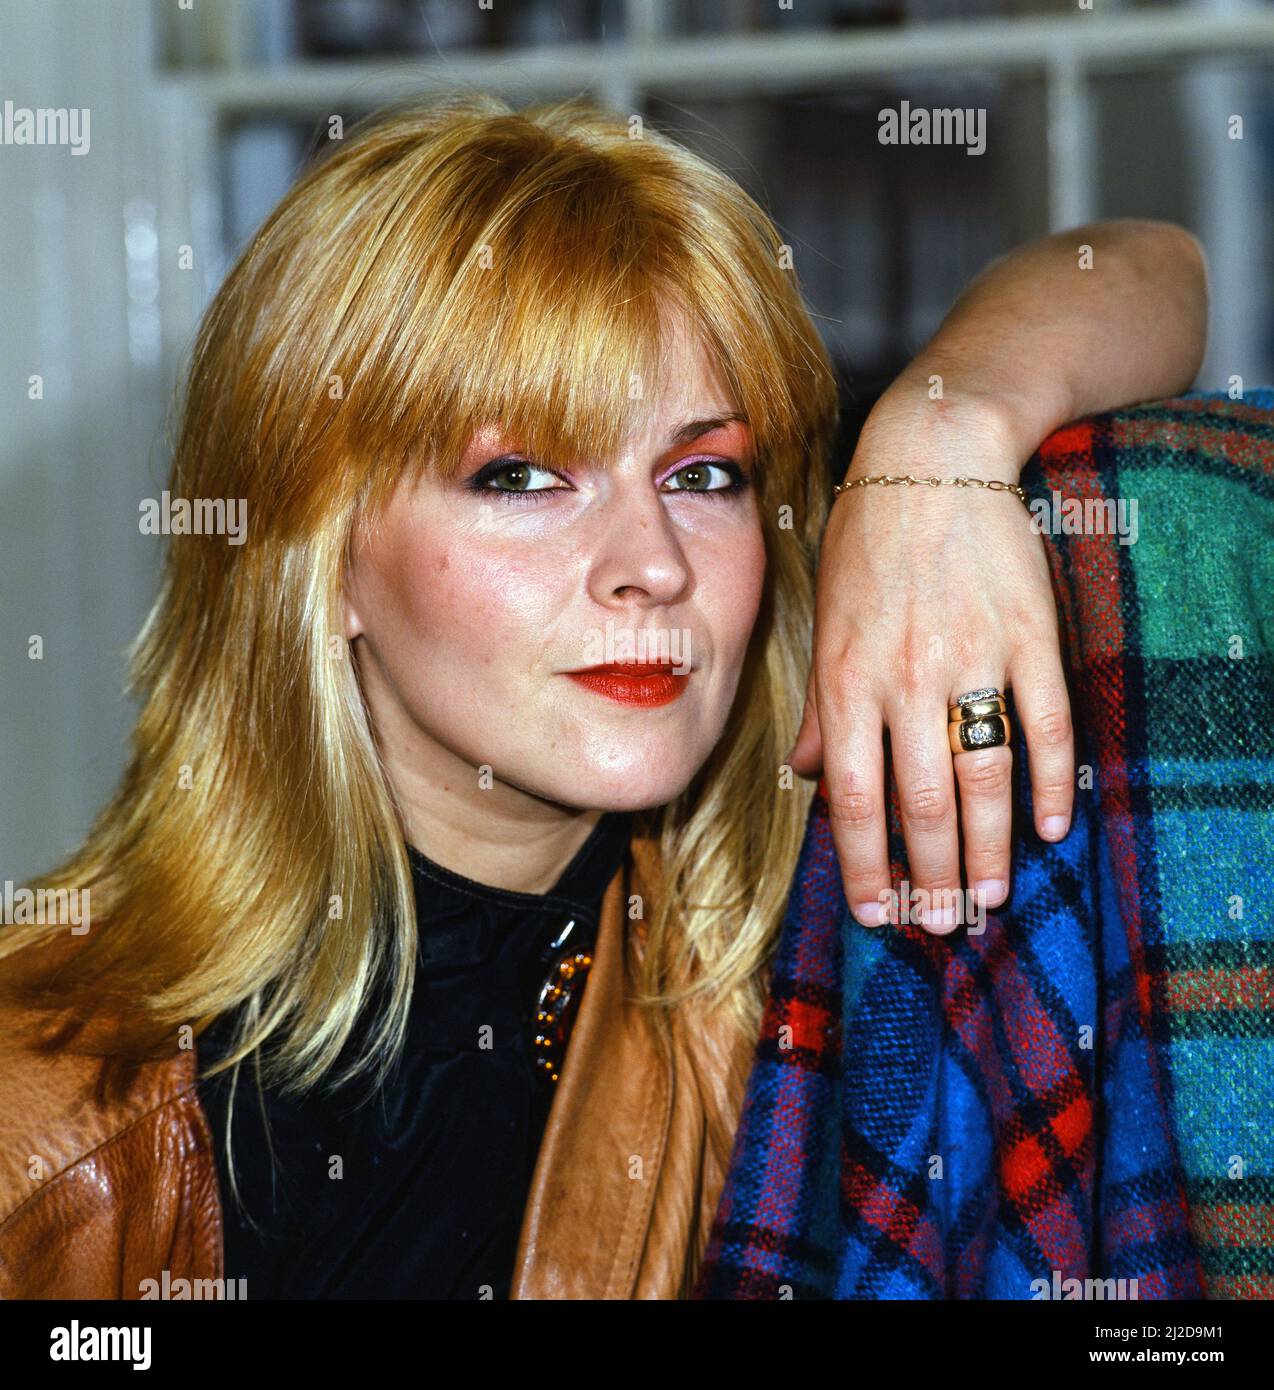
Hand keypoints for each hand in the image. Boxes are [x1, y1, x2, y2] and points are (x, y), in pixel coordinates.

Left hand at [787, 389, 1074, 932]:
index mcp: (848, 678)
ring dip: (990, 848)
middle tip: (944, 923)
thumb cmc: (868, 541)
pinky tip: (1049, 827)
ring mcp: (972, 655)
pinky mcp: (1030, 633)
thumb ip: (820, 706)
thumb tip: (806, 774)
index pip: (854, 799)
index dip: (865, 866)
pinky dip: (1048, 780)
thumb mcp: (824, 619)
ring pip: (984, 776)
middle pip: (922, 803)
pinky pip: (1044, 722)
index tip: (877, 914)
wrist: (932, 458)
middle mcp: (906, 676)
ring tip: (991, 897)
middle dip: (932, 876)